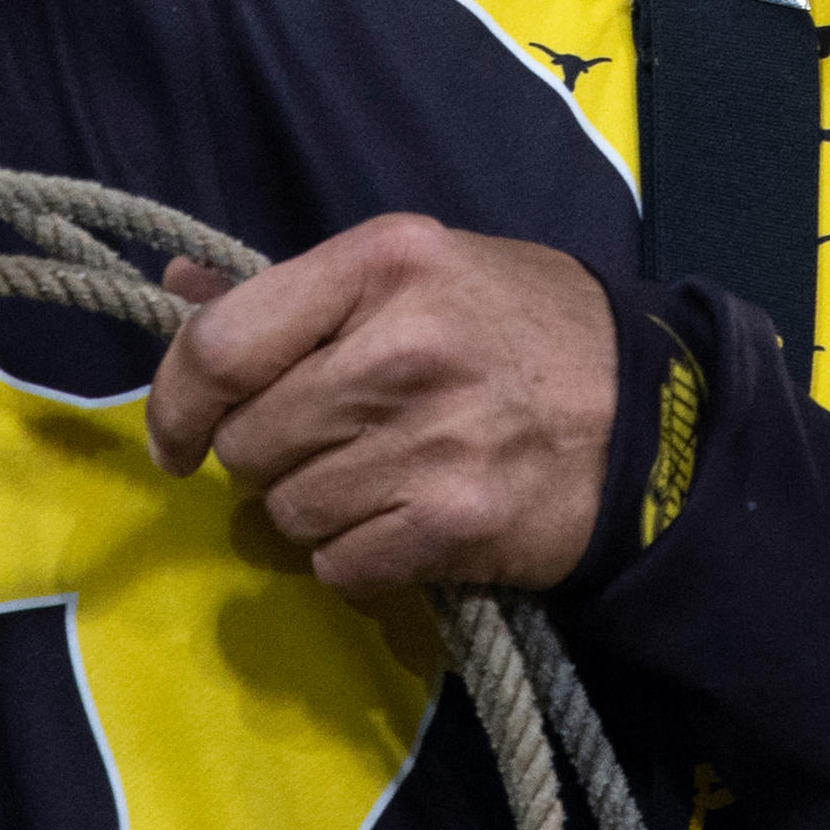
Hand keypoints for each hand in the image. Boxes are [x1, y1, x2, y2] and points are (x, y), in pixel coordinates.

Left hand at [145, 216, 622, 592]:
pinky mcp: (454, 525)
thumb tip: (177, 284)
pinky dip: (356, 557)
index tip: (179, 435)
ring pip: (289, 511)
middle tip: (323, 443)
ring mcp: (430, 443)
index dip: (175, 402)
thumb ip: (296, 289)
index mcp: (383, 264)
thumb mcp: (417, 271)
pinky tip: (402, 523)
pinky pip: (339, 565)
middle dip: (267, 456)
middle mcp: (401, 349)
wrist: (655, 414)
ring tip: (376, 478)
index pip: (222, 346)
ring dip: (314, 508)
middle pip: (250, 442)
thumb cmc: (524, 327)